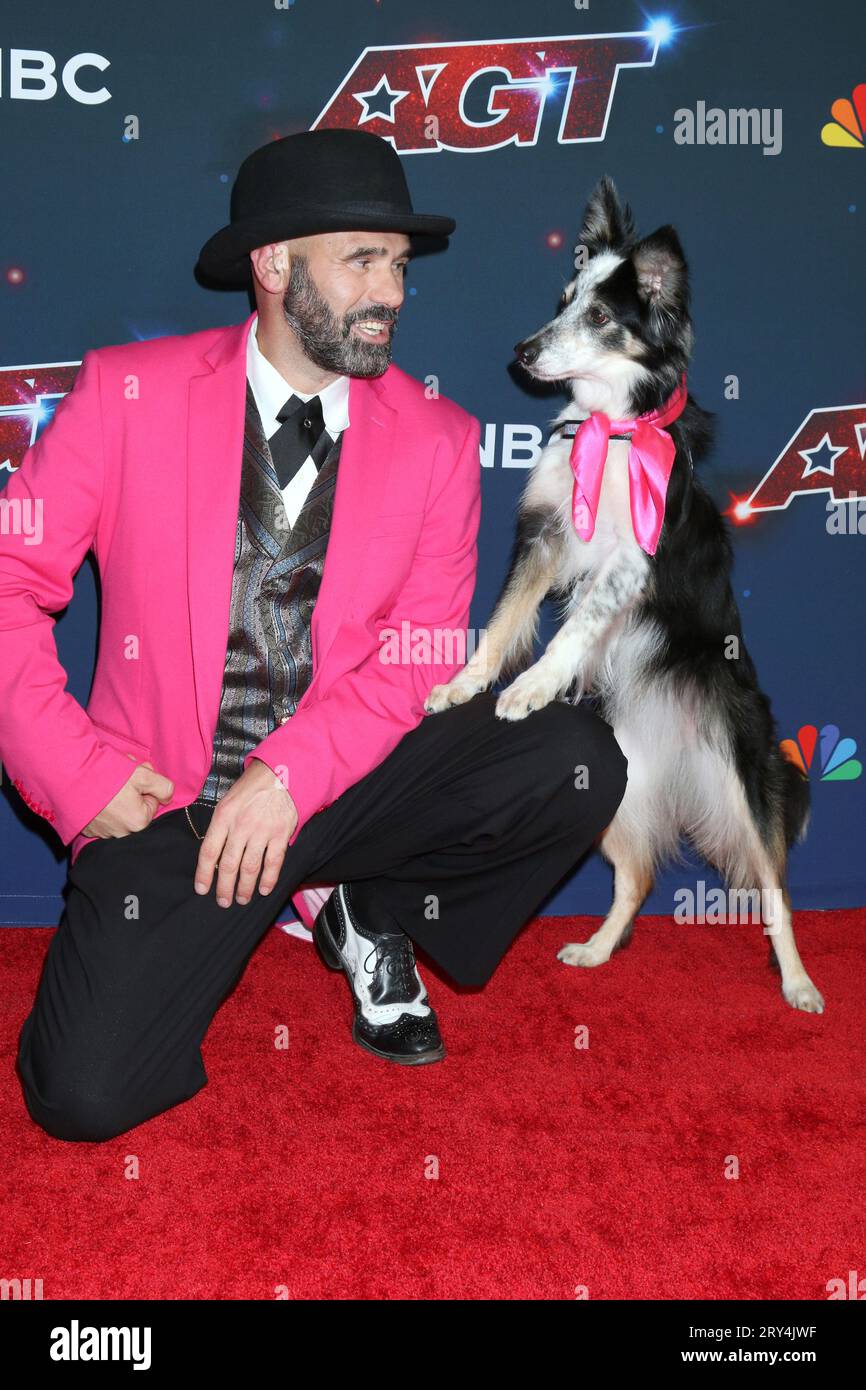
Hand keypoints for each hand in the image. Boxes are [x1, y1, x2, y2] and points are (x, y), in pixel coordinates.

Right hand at [81, 756, 174, 837]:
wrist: (70, 777)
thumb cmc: (107, 776)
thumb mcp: (143, 775)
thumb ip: (163, 787)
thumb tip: (167, 796)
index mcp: (138, 822)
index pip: (152, 801)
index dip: (145, 785)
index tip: (134, 774)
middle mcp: (122, 833)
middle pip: (136, 807)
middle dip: (132, 791)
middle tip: (121, 776)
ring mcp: (103, 832)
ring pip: (120, 812)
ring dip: (117, 798)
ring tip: (106, 782)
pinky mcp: (88, 829)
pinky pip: (103, 818)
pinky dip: (102, 806)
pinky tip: (96, 792)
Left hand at [194, 759, 297, 907]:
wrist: (282, 773)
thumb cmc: (252, 787)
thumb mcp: (228, 800)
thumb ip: (220, 825)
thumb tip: (214, 852)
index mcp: (223, 816)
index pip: (209, 852)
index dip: (204, 874)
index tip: (202, 889)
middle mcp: (241, 826)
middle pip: (229, 865)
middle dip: (224, 887)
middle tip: (223, 901)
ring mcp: (262, 831)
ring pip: (250, 868)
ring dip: (245, 888)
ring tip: (242, 899)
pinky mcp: (281, 834)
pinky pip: (273, 862)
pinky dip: (269, 879)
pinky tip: (264, 889)